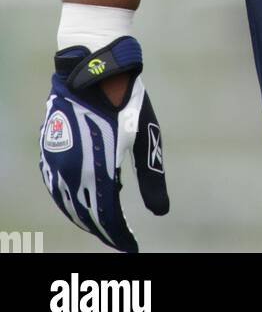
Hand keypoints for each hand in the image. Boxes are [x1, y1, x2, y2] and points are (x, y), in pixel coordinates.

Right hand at [38, 36, 168, 251]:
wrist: (93, 64)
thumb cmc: (125, 97)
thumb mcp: (145, 135)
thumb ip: (151, 176)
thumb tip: (161, 211)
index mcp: (98, 167)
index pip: (105, 217)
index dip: (118, 236)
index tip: (131, 247)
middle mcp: (72, 169)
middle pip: (84, 214)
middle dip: (103, 229)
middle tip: (120, 237)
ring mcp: (56, 159)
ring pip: (67, 203)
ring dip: (85, 216)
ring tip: (105, 222)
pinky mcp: (49, 148)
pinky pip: (56, 186)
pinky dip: (70, 199)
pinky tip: (82, 200)